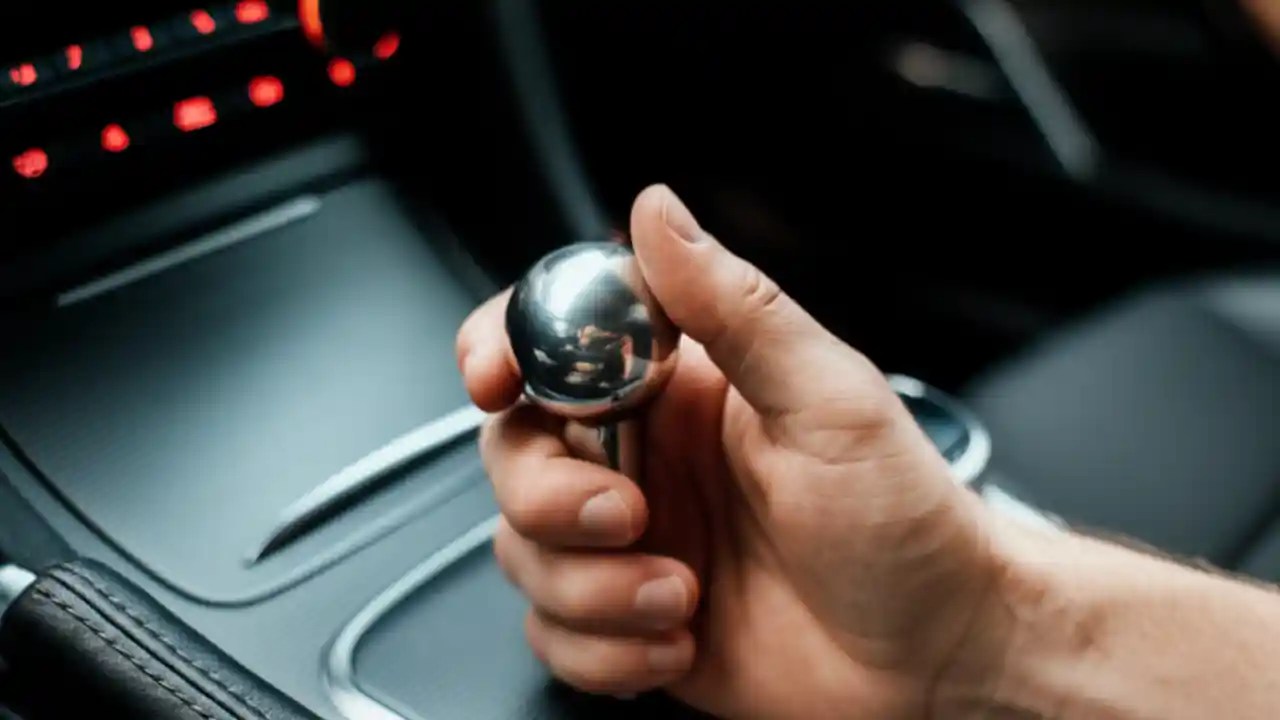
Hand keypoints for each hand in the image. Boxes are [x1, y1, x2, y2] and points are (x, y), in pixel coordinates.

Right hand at [455, 185, 1003, 718]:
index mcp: (678, 387)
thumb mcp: (828, 398)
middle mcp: (642, 458)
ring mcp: (629, 544)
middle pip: (513, 452)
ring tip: (681, 595)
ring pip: (523, 551)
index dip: (505, 347)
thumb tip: (658, 212)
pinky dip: (603, 652)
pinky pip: (552, 633)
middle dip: (551, 497)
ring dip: (592, 588)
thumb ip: (733, 306)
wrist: (937, 655)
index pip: (553, 337)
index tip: (496, 379)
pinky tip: (677, 642)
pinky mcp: (626, 621)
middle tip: (632, 515)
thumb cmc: (903, 520)